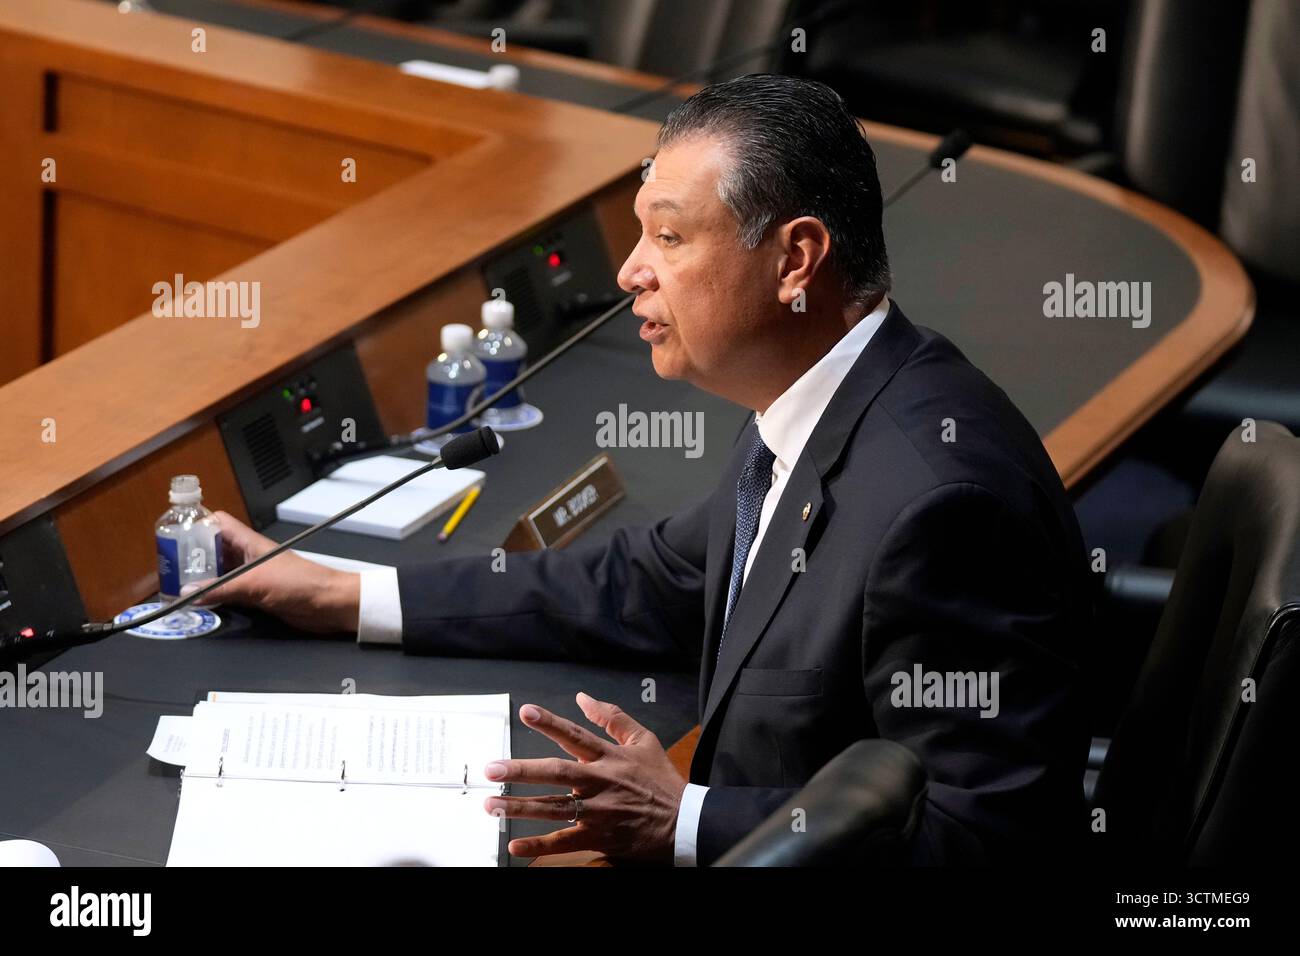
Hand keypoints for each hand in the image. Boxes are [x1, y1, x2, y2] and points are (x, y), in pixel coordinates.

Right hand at [183, 511, 360, 633]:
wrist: (329, 605)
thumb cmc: (304, 583)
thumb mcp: (256, 584)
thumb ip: (221, 588)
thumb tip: (189, 592)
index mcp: (250, 543)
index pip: (217, 523)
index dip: (196, 525)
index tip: (174, 535)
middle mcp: (248, 557)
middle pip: (212, 550)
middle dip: (191, 557)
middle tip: (170, 569)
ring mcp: (252, 576)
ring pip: (218, 573)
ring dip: (201, 580)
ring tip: (177, 587)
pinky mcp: (256, 595)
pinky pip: (228, 592)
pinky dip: (214, 597)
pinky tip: (200, 604)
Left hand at [483, 693, 686, 863]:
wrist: (684, 822)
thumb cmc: (661, 782)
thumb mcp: (644, 741)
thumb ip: (613, 717)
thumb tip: (584, 698)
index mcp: (609, 757)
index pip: (575, 735)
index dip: (551, 723)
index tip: (526, 712)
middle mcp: (600, 782)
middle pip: (556, 773)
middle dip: (521, 770)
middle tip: (492, 769)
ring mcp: (598, 812)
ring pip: (553, 808)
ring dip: (520, 807)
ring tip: (491, 805)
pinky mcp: (599, 837)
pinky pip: (564, 842)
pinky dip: (539, 845)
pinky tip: (515, 844)